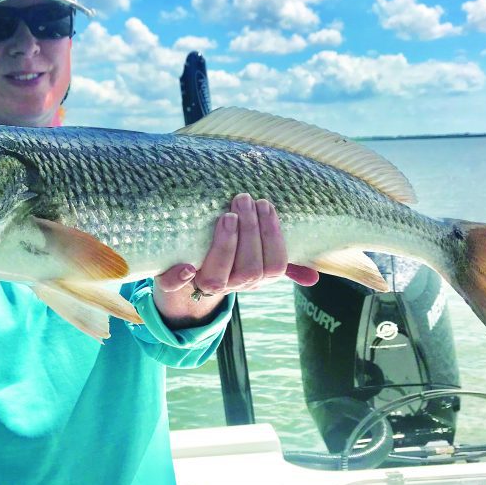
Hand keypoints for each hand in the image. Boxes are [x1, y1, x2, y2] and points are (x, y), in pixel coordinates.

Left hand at [153, 194, 318, 327]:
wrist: (185, 277)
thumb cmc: (228, 257)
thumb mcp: (255, 259)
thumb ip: (282, 263)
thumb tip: (314, 277)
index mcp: (253, 278)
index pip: (272, 266)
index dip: (272, 238)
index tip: (266, 206)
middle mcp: (230, 285)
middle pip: (249, 269)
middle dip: (250, 232)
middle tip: (244, 198)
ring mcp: (201, 286)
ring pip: (216, 278)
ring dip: (225, 245)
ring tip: (227, 213)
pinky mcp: (171, 283)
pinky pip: (173, 286)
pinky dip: (178, 277)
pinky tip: (185, 265)